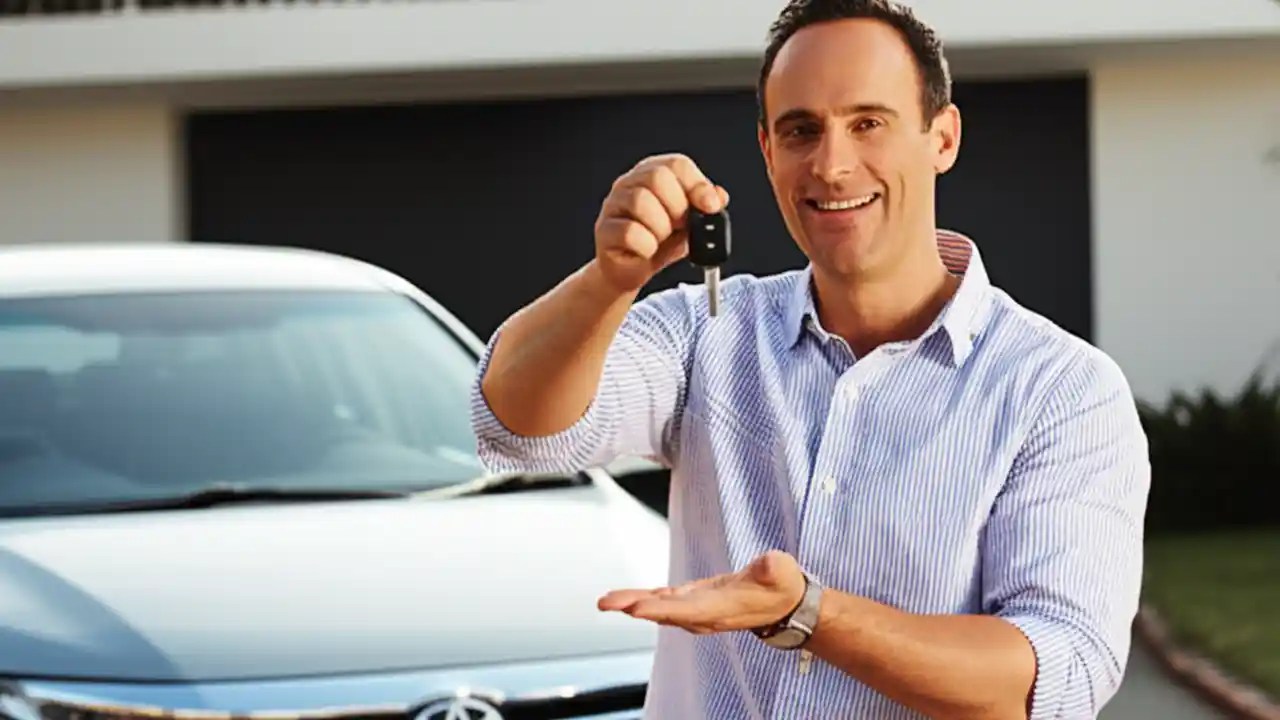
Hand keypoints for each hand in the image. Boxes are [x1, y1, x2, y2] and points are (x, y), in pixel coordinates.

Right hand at [592, 153, 729, 293]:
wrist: (632, 271)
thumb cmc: (658, 244)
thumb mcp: (689, 224)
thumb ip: (704, 208)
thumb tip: (719, 196)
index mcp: (652, 174)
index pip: (676, 164)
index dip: (697, 185)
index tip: (710, 206)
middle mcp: (630, 183)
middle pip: (657, 177)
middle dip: (677, 207)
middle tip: (679, 226)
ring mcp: (613, 205)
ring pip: (641, 202)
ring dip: (661, 228)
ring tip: (660, 239)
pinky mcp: (604, 230)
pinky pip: (628, 232)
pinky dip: (646, 246)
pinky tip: (647, 251)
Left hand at [597, 550, 804, 634]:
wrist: (783, 604)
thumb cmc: (781, 586)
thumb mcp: (782, 573)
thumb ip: (774, 568)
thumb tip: (771, 563)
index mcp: (722, 608)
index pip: (688, 610)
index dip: (661, 609)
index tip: (636, 608)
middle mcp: (705, 614)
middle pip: (665, 612)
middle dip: (635, 607)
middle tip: (607, 603)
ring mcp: (698, 609)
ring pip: (661, 608)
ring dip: (633, 604)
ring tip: (606, 601)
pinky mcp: (696, 600)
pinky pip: (665, 601)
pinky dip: (646, 598)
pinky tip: (628, 597)